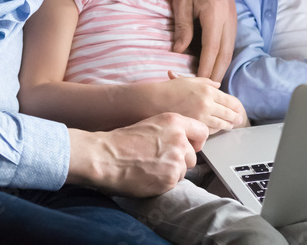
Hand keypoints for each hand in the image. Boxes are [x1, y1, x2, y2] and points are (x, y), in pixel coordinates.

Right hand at [67, 113, 208, 197]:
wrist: (104, 157)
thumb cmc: (122, 141)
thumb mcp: (151, 125)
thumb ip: (172, 131)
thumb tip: (185, 143)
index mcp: (174, 121)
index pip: (202, 131)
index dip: (195, 142)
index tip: (189, 147)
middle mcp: (179, 139)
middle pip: (192, 156)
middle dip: (180, 160)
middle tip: (159, 161)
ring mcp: (176, 159)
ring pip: (183, 171)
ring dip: (171, 172)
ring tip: (150, 169)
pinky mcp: (170, 178)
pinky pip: (174, 183)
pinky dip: (163, 183)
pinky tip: (148, 177)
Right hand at [140, 71, 243, 133]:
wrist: (155, 101)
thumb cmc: (171, 89)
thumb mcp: (191, 80)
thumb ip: (207, 83)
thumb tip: (218, 86)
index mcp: (208, 91)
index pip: (229, 101)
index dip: (236, 107)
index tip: (239, 110)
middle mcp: (206, 104)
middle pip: (228, 114)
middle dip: (235, 118)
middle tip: (239, 120)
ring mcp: (200, 117)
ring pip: (220, 124)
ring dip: (227, 125)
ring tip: (230, 125)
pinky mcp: (193, 127)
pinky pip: (209, 131)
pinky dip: (214, 130)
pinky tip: (216, 128)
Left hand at [171, 0, 237, 81]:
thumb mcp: (180, 0)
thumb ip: (182, 26)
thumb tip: (178, 51)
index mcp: (214, 13)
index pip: (212, 49)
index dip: (206, 69)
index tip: (199, 84)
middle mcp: (228, 18)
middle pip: (225, 54)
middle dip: (217, 74)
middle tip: (207, 92)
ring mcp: (233, 19)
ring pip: (230, 50)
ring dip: (221, 67)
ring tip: (211, 84)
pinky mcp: (233, 18)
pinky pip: (230, 42)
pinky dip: (223, 56)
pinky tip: (215, 65)